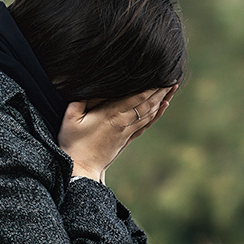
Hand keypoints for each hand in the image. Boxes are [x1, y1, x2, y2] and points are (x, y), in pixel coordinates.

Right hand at [59, 85, 175, 183]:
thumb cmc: (73, 142)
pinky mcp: (127, 139)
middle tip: (172, 78)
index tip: (161, 75)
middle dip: (160, 90)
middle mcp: (124, 122)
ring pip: (149, 113)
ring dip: (161, 99)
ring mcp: (127, 131)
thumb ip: (83, 98)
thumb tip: (94, 85)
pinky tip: (162, 106)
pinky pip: (146, 124)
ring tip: (171, 88)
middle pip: (147, 103)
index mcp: (112, 114)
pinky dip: (156, 114)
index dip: (150, 86)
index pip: (137, 97)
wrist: (81, 168)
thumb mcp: (71, 116)